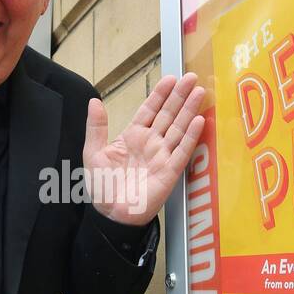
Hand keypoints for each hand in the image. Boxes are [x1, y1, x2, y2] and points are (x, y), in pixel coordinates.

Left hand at [82, 73, 205, 225]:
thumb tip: (94, 101)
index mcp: (132, 136)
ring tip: (199, 92)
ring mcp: (162, 156)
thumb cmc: (103, 186)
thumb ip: (96, 127)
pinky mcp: (170, 171)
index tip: (169, 78)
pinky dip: (192, 136)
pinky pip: (183, 151)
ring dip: (189, 110)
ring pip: (179, 128)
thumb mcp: (94, 153)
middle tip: (191, 77)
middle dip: (179, 96)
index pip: (149, 110)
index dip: (159, 94)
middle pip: (168, 115)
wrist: (112, 215)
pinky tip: (199, 121)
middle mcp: (151, 143)